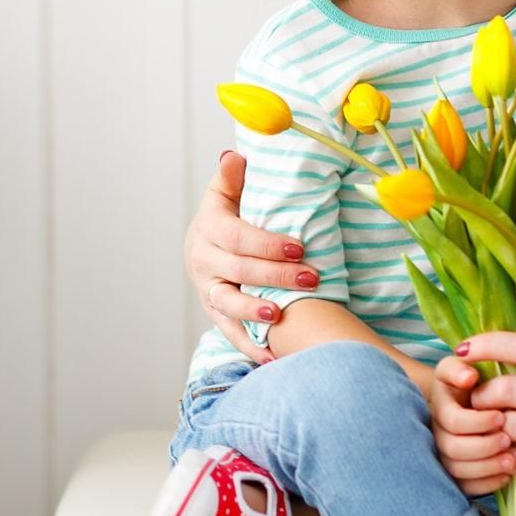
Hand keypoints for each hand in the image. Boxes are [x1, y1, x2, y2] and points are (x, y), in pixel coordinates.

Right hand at [185, 151, 315, 364]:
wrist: (202, 247)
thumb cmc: (226, 217)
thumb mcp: (225, 194)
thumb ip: (232, 179)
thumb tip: (234, 156)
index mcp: (208, 229)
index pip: (237, 237)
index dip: (267, 243)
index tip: (300, 246)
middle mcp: (202, 261)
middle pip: (238, 270)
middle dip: (275, 275)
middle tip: (312, 279)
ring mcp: (207, 290)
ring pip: (227, 303)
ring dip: (254, 310)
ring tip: (279, 316)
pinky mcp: (214, 313)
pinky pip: (229, 331)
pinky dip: (249, 345)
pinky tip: (272, 358)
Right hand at [432, 353, 515, 495]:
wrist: (470, 400)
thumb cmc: (471, 382)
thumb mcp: (462, 367)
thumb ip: (460, 366)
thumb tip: (469, 377)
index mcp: (439, 406)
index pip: (453, 422)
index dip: (478, 422)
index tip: (501, 417)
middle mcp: (436, 433)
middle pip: (452, 449)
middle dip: (483, 446)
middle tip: (508, 440)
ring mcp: (443, 454)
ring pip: (456, 471)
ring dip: (486, 467)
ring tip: (511, 460)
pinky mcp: (455, 473)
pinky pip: (464, 488)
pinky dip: (486, 484)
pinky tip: (505, 476)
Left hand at [455, 332, 515, 503]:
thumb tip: (489, 350)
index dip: (487, 345)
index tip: (461, 350)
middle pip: (510, 389)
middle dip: (482, 396)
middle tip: (474, 403)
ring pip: (512, 426)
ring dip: (490, 430)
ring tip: (486, 431)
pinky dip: (505, 459)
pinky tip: (502, 457)